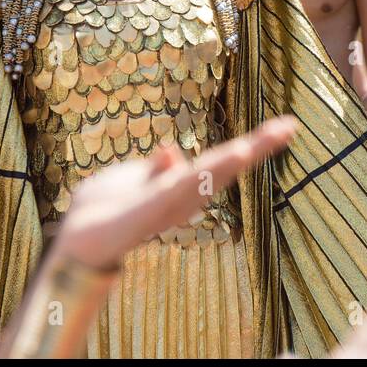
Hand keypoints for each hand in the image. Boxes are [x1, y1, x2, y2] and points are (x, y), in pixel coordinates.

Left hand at [49, 116, 297, 270]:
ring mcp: (160, 209)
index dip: (257, 144)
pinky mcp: (135, 216)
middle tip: (288, 127)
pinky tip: (196, 170)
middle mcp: (180, 199)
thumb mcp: (134, 180)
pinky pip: (162, 197)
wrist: (77, 241)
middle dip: (255, 149)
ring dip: (224, 164)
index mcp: (183, 187)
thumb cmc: (106, 211)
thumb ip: (155, 170)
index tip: (289, 125)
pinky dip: (180, 183)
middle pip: (221, 169)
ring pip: (198, 181)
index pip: (223, 160)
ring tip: (249, 146)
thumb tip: (172, 150)